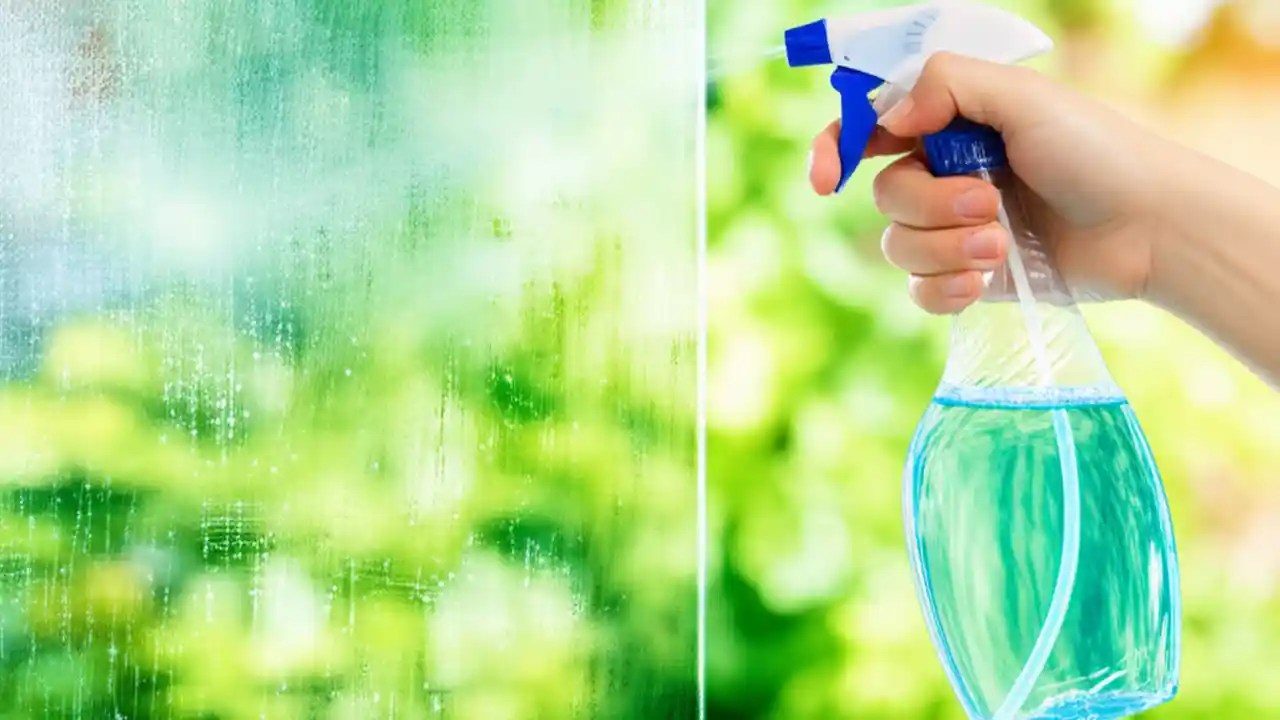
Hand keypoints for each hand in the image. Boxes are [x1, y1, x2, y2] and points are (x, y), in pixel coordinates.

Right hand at [808, 52, 1169, 313]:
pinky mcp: (968, 276)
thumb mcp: (1023, 98)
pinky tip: (983, 284)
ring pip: (898, 246)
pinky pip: (918, 290)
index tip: (827, 179)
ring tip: (1001, 246)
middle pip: (884, 195)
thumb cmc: (1096, 152)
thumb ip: (946, 85)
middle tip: (989, 202)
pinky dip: (944, 289)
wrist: (1148, 228)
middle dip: (931, 206)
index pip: (867, 129)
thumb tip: (887, 117)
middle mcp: (945, 173)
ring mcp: (954, 228)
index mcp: (950, 123)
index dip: (834, 150)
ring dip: (945, 249)